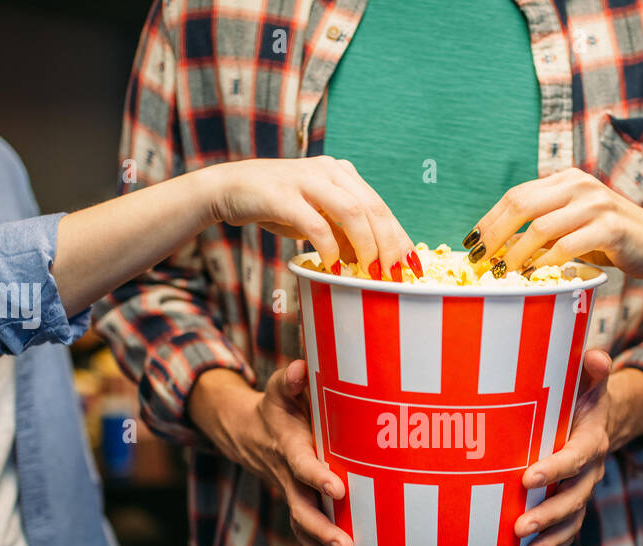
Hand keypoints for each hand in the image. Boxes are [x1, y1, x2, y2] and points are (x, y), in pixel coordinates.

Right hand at [190, 363, 352, 545]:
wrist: (247, 431)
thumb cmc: (277, 406)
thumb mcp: (279, 389)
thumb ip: (290, 380)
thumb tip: (302, 369)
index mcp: (288, 445)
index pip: (302, 463)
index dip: (317, 476)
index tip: (338, 490)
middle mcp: (286, 474)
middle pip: (301, 506)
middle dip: (322, 528)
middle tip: (347, 544)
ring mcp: (288, 492)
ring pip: (301, 524)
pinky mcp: (294, 503)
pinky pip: (303, 532)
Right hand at [208, 156, 423, 278]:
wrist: (230, 189)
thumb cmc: (277, 206)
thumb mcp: (317, 220)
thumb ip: (344, 236)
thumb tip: (372, 263)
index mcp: (344, 175)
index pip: (381, 208)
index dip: (400, 238)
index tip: (413, 267)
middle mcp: (330, 171)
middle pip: (373, 209)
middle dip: (389, 246)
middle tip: (395, 276)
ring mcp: (307, 179)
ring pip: (351, 212)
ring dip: (365, 245)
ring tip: (370, 272)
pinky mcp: (283, 194)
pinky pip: (315, 224)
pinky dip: (329, 248)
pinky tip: (333, 268)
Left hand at [463, 167, 642, 277]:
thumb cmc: (610, 241)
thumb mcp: (574, 226)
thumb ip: (544, 229)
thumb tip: (498, 248)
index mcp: (565, 180)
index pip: (516, 195)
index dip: (489, 220)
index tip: (470, 244)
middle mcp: (578, 185)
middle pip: (521, 206)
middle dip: (494, 235)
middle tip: (478, 262)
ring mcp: (595, 204)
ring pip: (541, 228)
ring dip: (516, 254)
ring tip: (501, 274)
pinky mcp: (610, 227)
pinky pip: (568, 247)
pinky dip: (546, 264)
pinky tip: (534, 277)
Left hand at [515, 349, 614, 545]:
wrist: (602, 419)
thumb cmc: (584, 396)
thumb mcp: (589, 380)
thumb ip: (592, 369)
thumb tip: (596, 356)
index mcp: (592, 440)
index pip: (575, 457)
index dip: (555, 468)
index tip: (527, 478)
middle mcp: (591, 470)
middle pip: (574, 497)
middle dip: (548, 514)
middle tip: (520, 526)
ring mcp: (583, 490)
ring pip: (572, 519)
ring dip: (552, 538)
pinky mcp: (574, 504)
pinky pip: (569, 531)